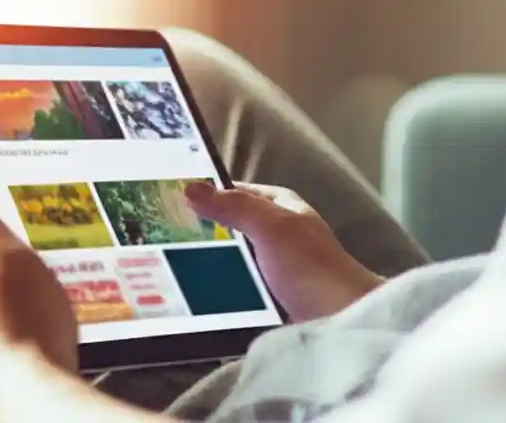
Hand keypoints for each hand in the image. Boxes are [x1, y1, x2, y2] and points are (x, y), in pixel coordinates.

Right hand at [186, 181, 381, 321]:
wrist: (341, 318)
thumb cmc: (312, 267)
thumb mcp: (271, 226)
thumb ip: (234, 206)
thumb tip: (192, 188)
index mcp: (282, 205)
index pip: (236, 191)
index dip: (208, 193)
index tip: (171, 200)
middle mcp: (280, 231)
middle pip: (232, 224)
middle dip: (203, 230)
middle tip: (164, 236)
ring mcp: (277, 264)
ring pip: (233, 257)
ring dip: (210, 262)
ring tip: (173, 266)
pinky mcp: (273, 295)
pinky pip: (239, 286)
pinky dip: (221, 287)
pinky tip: (200, 294)